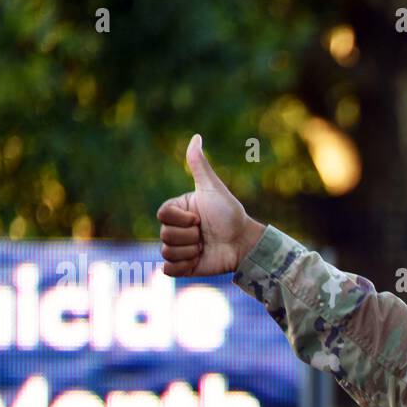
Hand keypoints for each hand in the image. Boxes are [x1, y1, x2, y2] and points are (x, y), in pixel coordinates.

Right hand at [155, 134, 264, 276]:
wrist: (243, 243)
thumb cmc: (230, 214)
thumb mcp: (213, 189)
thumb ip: (200, 166)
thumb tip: (195, 137)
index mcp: (177, 210)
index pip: (163, 215)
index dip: (182, 219)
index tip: (200, 218)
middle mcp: (175, 229)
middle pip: (164, 235)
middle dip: (190, 236)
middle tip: (205, 234)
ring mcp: (179, 248)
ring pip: (167, 252)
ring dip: (190, 251)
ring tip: (204, 246)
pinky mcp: (184, 267)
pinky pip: (168, 270)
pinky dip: (182, 266)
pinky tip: (198, 260)